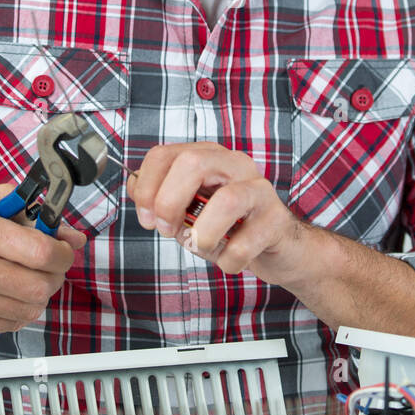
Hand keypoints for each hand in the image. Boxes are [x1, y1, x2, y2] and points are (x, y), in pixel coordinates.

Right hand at [0, 181, 85, 334]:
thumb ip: (33, 213)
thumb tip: (72, 236)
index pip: (43, 253)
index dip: (64, 253)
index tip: (63, 250)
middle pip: (41, 286)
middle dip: (55, 275)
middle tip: (49, 265)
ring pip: (30, 309)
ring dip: (39, 295)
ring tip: (27, 278)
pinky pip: (11, 324)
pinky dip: (19, 311)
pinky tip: (9, 293)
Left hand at [125, 142, 306, 284]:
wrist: (279, 248)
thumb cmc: (231, 227)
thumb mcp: (190, 211)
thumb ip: (162, 198)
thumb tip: (135, 188)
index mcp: (208, 158)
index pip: (165, 154)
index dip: (147, 186)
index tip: (145, 217)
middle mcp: (234, 165)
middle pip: (193, 164)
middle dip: (169, 202)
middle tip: (168, 230)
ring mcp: (259, 190)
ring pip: (226, 201)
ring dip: (202, 234)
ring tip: (201, 245)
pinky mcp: (277, 220)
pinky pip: (244, 244)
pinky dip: (228, 261)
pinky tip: (229, 259)